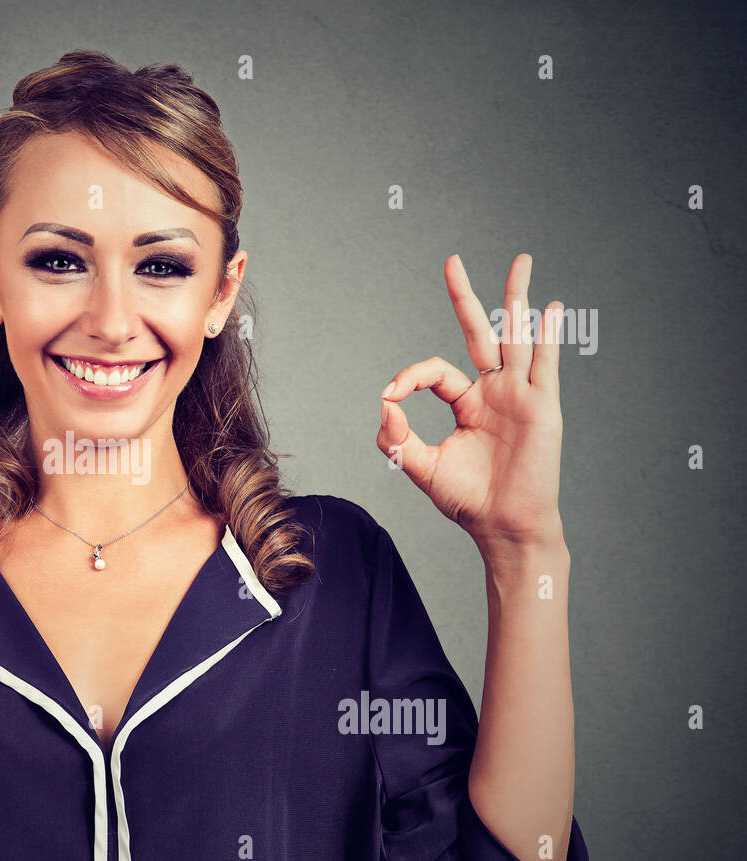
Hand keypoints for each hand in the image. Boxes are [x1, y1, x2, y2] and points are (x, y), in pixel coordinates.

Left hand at [376, 253, 565, 549]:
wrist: (502, 525)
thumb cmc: (467, 499)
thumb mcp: (421, 467)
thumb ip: (397, 438)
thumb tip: (383, 403)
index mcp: (466, 404)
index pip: (436, 371)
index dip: (410, 376)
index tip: (390, 393)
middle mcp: (494, 392)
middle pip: (479, 333)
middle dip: (465, 297)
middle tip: (452, 261)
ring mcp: (520, 395)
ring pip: (516, 336)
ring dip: (516, 300)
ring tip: (521, 261)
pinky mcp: (542, 406)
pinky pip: (545, 363)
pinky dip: (548, 335)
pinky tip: (551, 308)